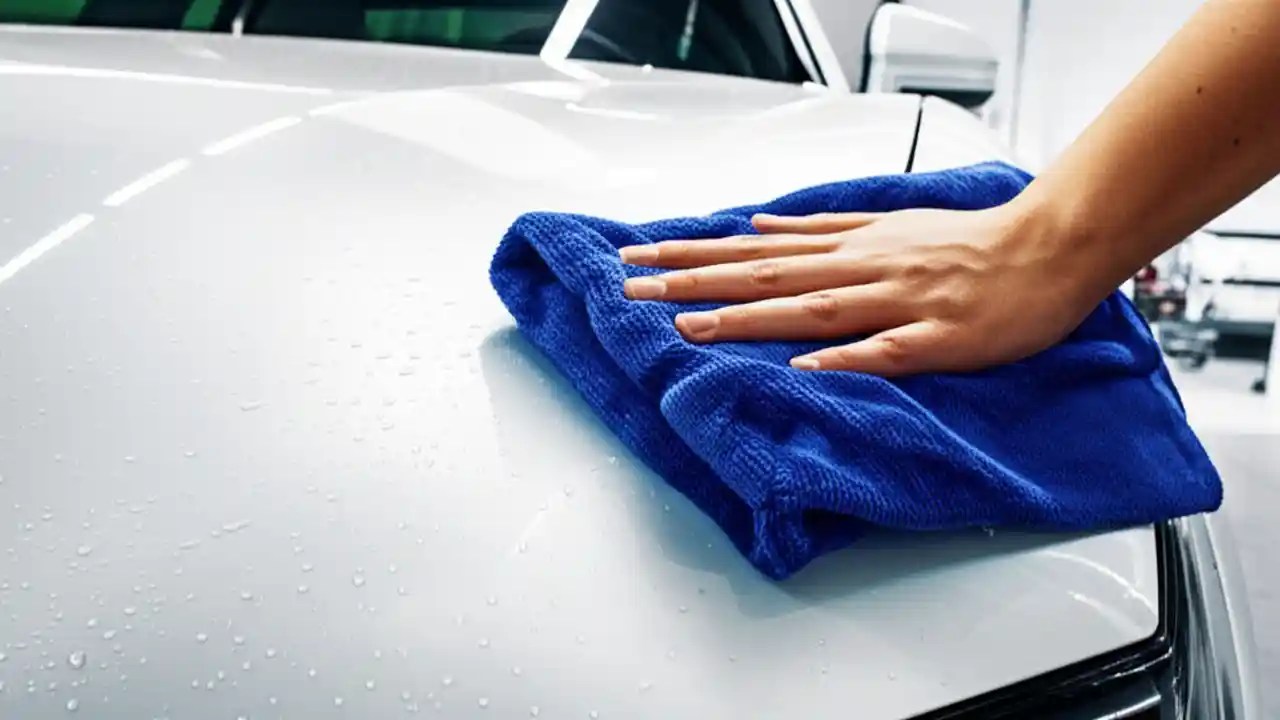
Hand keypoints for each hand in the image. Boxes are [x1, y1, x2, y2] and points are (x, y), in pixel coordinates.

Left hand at [619, 204, 1104, 375]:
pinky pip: (886, 349)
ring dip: (748, 317)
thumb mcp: (885, 223)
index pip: (755, 251)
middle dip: (695, 283)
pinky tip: (803, 368)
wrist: (1049, 246)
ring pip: (812, 310)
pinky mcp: (939, 337)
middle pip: (765, 276)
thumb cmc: (968, 241)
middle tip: (632, 288)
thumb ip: (820, 229)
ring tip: (689, 327)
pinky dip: (845, 357)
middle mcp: (863, 268)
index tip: (640, 258)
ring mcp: (899, 301)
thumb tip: (758, 225)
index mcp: (849, 247)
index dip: (693, 255)